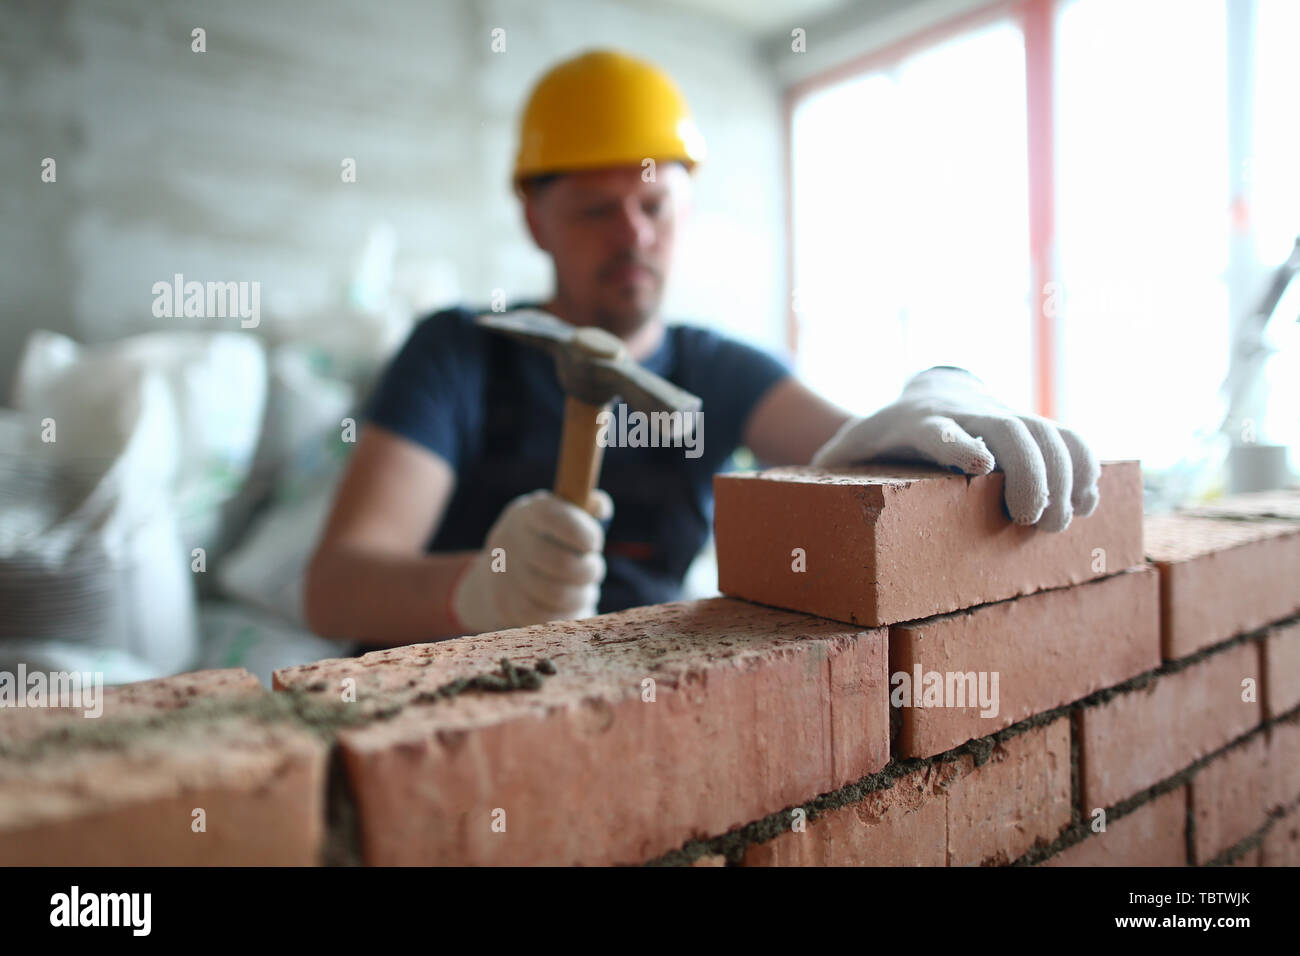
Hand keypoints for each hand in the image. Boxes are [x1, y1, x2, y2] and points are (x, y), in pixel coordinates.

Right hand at [450, 489, 610, 633]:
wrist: (500, 571)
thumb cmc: (547, 539)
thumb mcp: (559, 515)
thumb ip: (584, 506)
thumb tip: (601, 507)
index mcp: (528, 514)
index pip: (553, 517)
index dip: (583, 533)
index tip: (593, 544)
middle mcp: (511, 543)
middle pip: (562, 564)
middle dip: (589, 570)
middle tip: (593, 570)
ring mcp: (505, 577)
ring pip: (557, 595)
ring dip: (581, 595)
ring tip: (583, 590)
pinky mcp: (507, 607)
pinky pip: (546, 617)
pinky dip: (565, 613)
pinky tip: (570, 605)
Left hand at [811, 367, 1099, 531]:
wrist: (929, 393)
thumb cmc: (882, 436)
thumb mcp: (848, 452)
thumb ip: (824, 474)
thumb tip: (777, 500)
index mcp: (916, 423)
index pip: (938, 430)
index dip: (957, 444)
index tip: (978, 465)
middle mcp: (966, 414)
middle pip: (1007, 432)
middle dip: (1027, 474)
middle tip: (1033, 522)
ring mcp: (1003, 414)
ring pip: (1045, 433)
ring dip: (1063, 475)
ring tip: (1063, 522)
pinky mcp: (1031, 424)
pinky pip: (1069, 437)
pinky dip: (1086, 465)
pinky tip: (1090, 500)